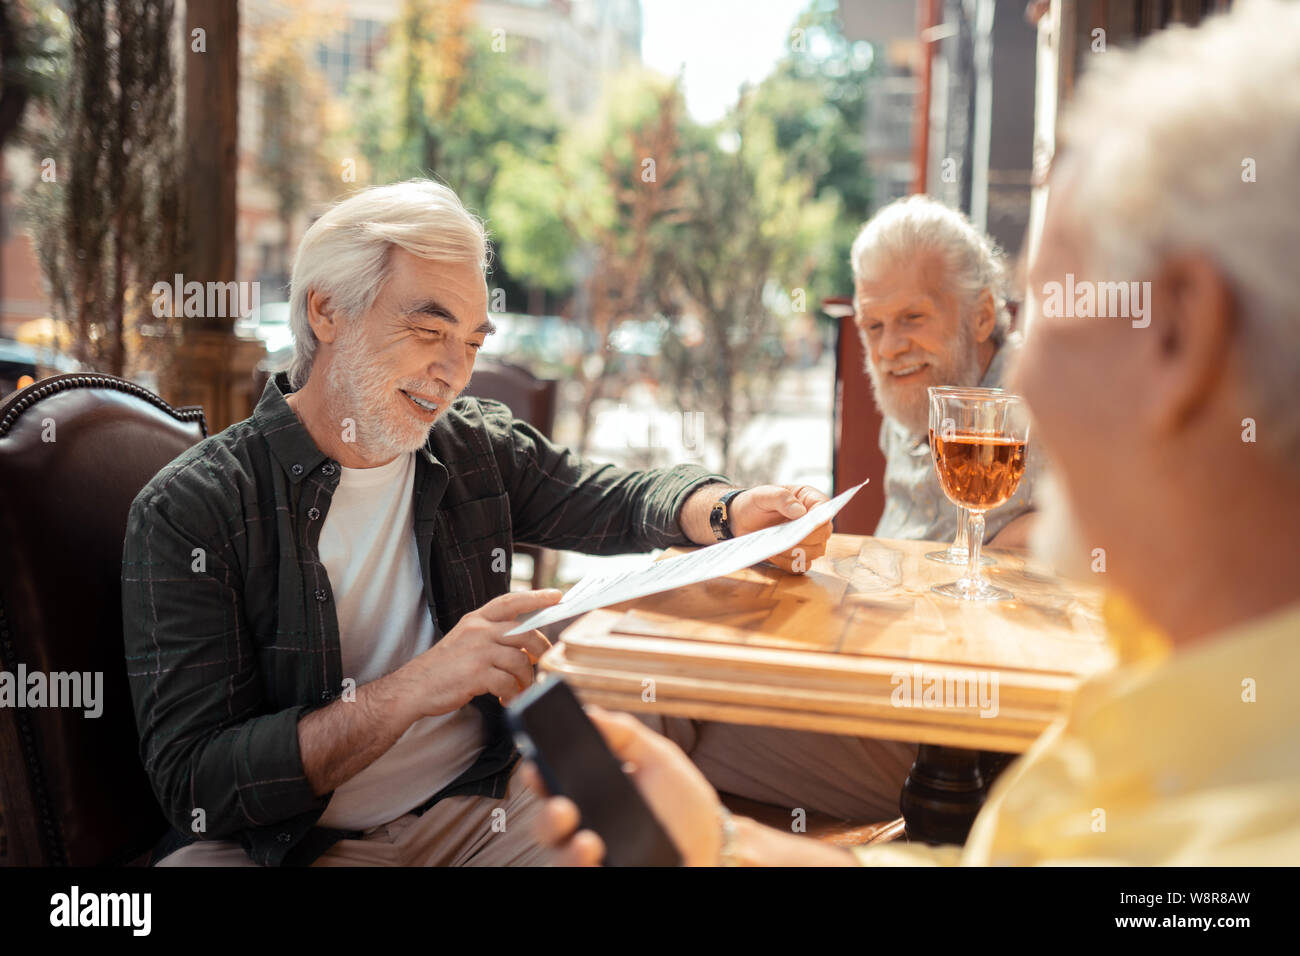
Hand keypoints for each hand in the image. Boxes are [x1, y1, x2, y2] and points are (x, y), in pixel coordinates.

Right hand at [404, 589, 561, 716]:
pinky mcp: (477, 674)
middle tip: (540, 662)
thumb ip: (492, 634)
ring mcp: (478, 651)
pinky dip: (512, 693)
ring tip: (519, 688)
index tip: (557, 596)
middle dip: (540, 649)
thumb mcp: (466, 639)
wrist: (415, 687)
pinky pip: (509, 683)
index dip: (536, 597)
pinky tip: (506, 698)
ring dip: (525, 678)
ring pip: (520, 661)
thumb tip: (526, 640)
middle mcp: (479, 630)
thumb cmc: (444, 667)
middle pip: (526, 633)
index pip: (511, 601)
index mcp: (477, 619)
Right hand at [522, 706, 724, 865]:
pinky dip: (584, 868)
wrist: (715, 843)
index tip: (535, 766)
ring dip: (566, 853)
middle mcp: (584, 828)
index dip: (536, 776)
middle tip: (563, 808)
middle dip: (546, 818)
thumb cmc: (682, 800)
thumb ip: (626, 735)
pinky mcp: (609, 876)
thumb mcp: (658, 758)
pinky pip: (583, 878)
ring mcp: (595, 858)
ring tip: (588, 841)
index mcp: (588, 794)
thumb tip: (590, 712)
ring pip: (561, 861)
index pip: (550, 786)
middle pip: (546, 827)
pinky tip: (596, 858)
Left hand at [728, 484, 830, 573]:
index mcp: (809, 500)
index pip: (825, 510)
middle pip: (823, 534)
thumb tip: (800, 512)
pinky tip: (773, 554)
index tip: (806, 524)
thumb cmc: (756, 503)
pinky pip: (800, 565)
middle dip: (806, 539)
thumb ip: (781, 498)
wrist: (741, 520)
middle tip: (786, 538)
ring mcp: (807, 540)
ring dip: (796, 552)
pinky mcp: (797, 555)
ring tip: (776, 546)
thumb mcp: (764, 495)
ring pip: (815, 552)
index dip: (820, 519)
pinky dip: (788, 562)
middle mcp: (812, 521)